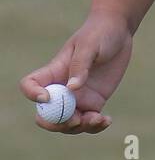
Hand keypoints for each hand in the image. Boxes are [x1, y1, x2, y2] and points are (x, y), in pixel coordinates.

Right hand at [19, 9, 133, 134]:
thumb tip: (72, 88)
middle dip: (56, 123)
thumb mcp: (89, 45)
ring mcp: (78, 97)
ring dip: (78, 127)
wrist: (118, 31)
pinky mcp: (94, 101)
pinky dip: (95, 126)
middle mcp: (62, 87)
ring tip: (97, 118)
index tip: (47, 97)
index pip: (31, 85)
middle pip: (47, 114)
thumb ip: (80, 65)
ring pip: (69, 122)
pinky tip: (106, 120)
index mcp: (54, 71)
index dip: (33, 94)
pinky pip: (90, 121)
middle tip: (75, 120)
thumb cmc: (99, 32)